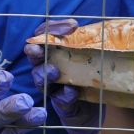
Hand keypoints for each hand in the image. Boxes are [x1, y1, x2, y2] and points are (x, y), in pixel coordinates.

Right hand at [23, 18, 100, 133]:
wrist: (99, 108)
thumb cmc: (91, 75)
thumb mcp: (91, 55)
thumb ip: (84, 41)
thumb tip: (78, 26)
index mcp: (53, 52)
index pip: (45, 35)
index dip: (52, 29)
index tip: (71, 26)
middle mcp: (47, 68)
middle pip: (35, 56)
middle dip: (34, 51)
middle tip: (37, 49)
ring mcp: (52, 88)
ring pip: (39, 79)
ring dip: (44, 74)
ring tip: (54, 71)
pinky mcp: (63, 106)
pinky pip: (59, 100)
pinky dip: (64, 96)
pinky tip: (71, 92)